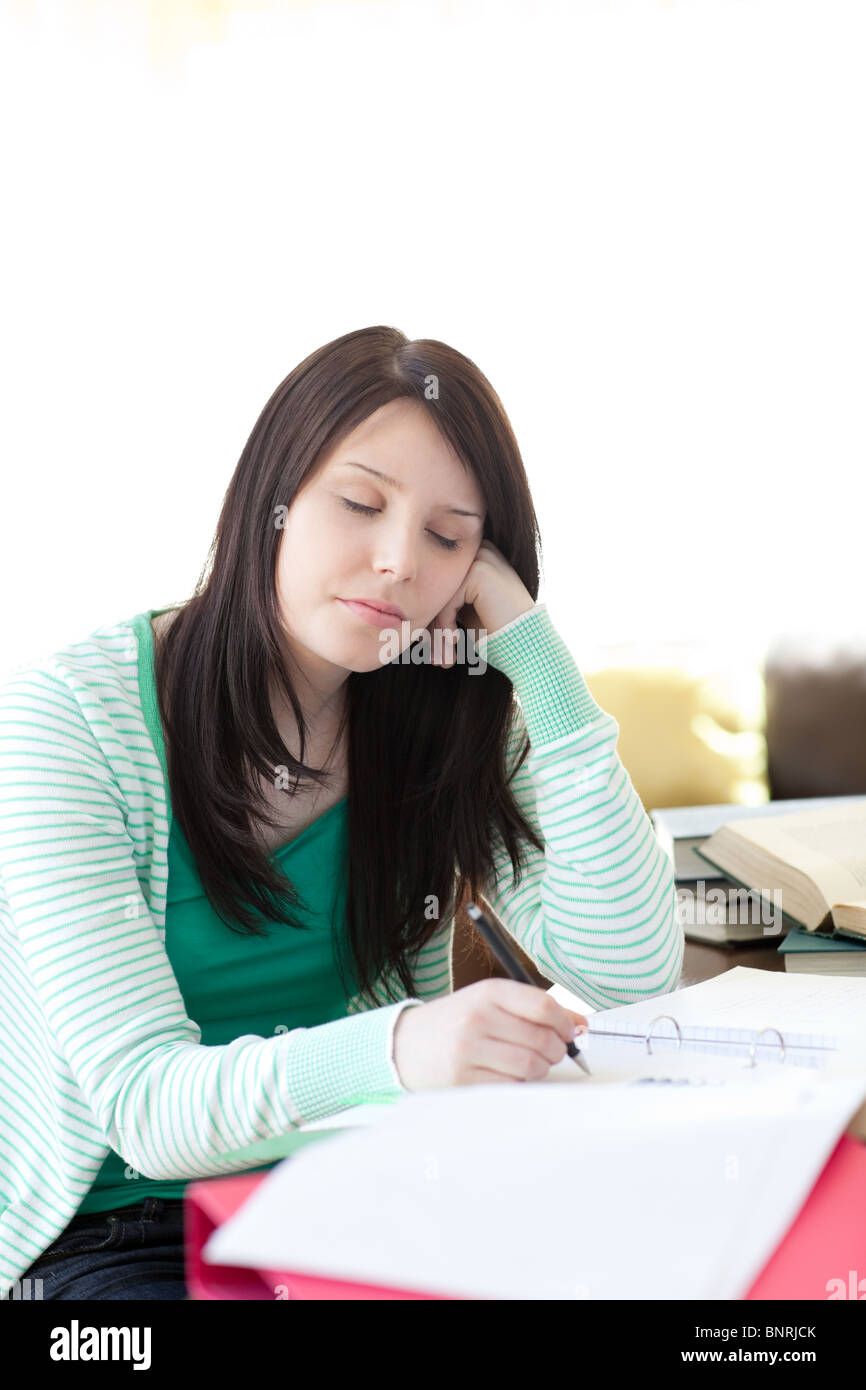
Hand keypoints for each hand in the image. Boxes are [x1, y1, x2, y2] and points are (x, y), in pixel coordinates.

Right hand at [392, 978, 588, 1089]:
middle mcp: (478, 1018)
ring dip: (540, 1070)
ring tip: (528, 1063)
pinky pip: (512, 1087)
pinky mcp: (464, 1081)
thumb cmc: (454, 1022)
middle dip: (557, 1050)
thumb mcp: (488, 1002)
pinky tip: (508, 1076)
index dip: (566, 1021)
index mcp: (488, 992)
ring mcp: (469, 1051)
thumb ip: (532, 1009)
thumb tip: (579, 1024)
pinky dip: (519, 1085)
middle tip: (551, 1051)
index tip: (571, 1031)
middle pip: (542, 1039)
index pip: (543, 1006)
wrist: (404, 1045)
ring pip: (531, 1067)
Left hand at [426, 540, 534, 666]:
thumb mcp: (463, 613)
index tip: (428, 648)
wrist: (528, 646)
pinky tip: (456, 642)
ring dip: (435, 632)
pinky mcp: (479, 571)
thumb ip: (442, 602)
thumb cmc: (497, 633)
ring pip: (438, 595)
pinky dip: (446, 625)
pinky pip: (446, 601)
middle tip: (433, 657)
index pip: (438, 583)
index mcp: (475, 557)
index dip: (430, 616)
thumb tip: (405, 609)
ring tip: (441, 659)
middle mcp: (479, 551)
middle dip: (430, 626)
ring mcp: (481, 558)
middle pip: (435, 587)